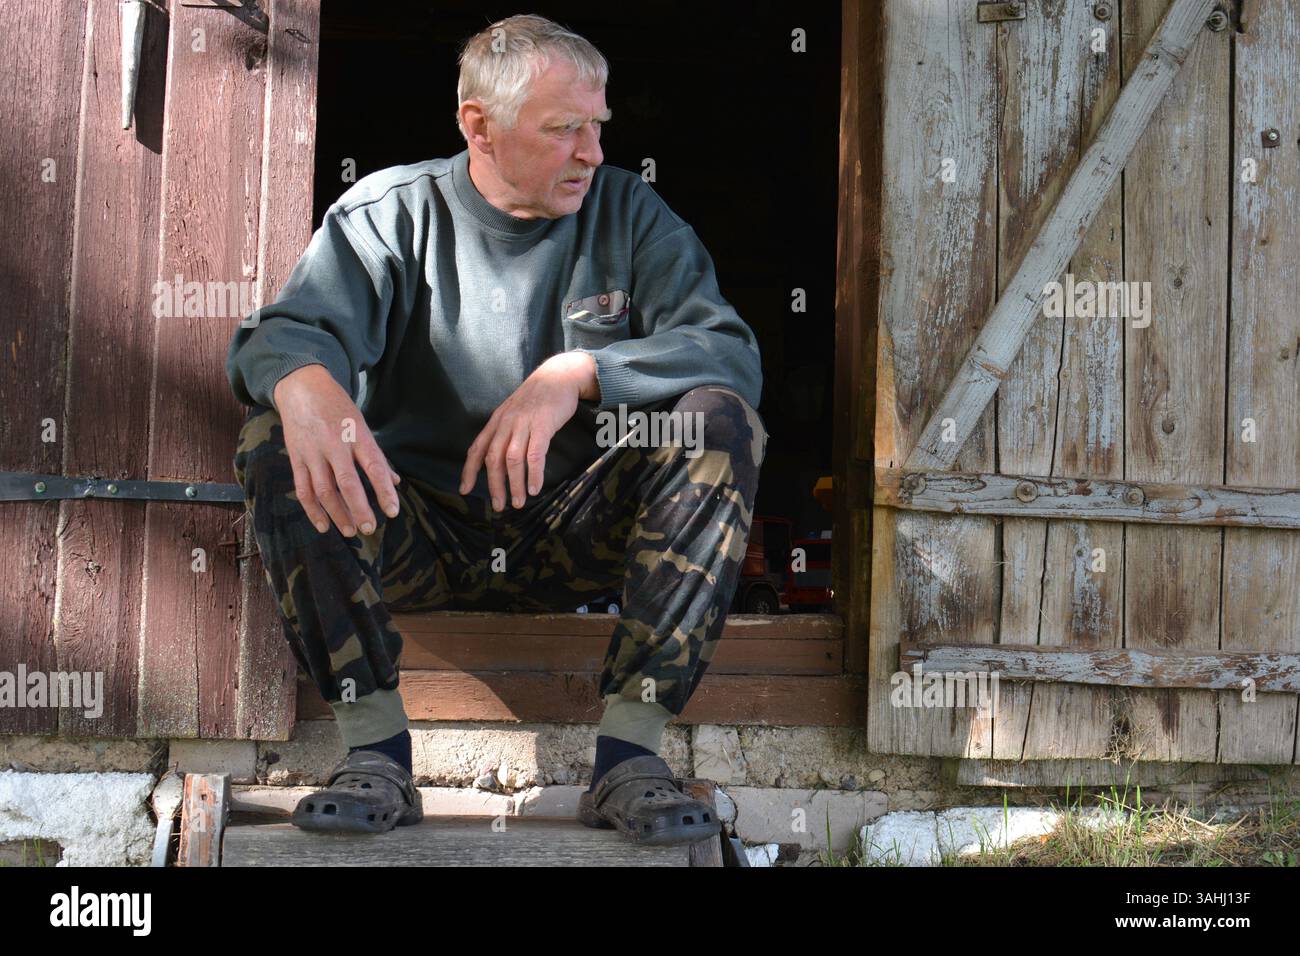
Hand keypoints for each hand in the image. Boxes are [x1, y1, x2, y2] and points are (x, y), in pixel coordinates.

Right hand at [272, 364, 401, 536]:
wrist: (302, 386)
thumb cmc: (338, 408)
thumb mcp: (362, 425)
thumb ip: (376, 455)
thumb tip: (394, 482)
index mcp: (356, 434)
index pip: (374, 467)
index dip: (384, 491)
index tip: (392, 511)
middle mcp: (334, 444)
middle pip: (347, 482)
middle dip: (359, 509)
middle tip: (369, 529)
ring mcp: (312, 452)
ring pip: (324, 490)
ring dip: (337, 514)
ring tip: (351, 531)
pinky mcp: (296, 457)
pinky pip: (303, 489)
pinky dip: (313, 510)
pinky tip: (324, 525)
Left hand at [459, 351, 598, 510]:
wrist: (559, 375)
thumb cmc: (538, 397)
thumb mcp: (514, 411)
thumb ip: (506, 432)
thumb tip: (500, 459)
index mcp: (497, 421)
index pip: (477, 448)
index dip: (469, 470)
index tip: (465, 489)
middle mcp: (506, 423)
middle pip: (494, 458)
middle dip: (494, 485)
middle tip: (498, 506)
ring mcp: (524, 423)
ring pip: (513, 459)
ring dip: (514, 484)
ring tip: (518, 502)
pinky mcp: (543, 425)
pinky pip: (535, 454)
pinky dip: (534, 474)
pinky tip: (534, 488)